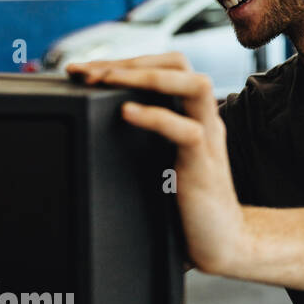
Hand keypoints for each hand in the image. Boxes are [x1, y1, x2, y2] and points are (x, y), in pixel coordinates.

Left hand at [66, 53, 247, 276]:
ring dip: (147, 75)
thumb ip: (143, 143)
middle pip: (180, 63)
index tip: (81, 69)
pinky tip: (127, 113)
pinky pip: (187, 130)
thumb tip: (92, 132)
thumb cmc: (189, 207)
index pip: (166, 67)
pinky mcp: (204, 167)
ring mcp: (208, 140)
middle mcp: (204, 120)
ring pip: (194, 84)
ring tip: (106, 81)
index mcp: (192, 116)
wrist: (223, 243)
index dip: (124, 61)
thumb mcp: (161, 164)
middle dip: (131, 60)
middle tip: (88, 72)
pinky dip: (155, 116)